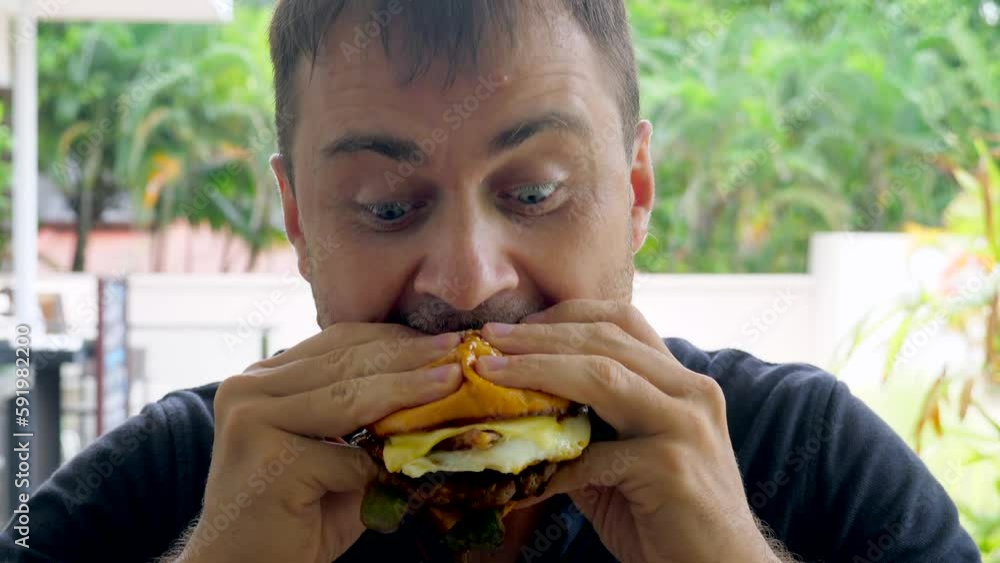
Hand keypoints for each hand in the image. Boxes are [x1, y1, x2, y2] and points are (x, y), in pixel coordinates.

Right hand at [180, 324, 462, 562]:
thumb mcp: (336, 455)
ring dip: (408, 388)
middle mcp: (247, 389)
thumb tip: (438, 388)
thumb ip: (368, 421)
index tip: (442, 338)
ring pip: (348, 397)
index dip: (393, 339)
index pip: (336, 343)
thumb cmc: (295, 517)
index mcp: (262, 380)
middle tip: (457, 348)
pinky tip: (414, 456)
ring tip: (452, 378)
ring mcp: (251, 419)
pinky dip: (381, 463)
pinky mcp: (267, 459)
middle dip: (408, 355)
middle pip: (345, 362)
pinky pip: (344, 457)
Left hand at [477, 301, 779, 562]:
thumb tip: (520, 409)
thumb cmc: (670, 516)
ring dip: (537, 368)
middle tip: (489, 338)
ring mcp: (686, 425)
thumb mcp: (627, 459)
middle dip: (539, 335)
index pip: (623, 321)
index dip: (567, 314)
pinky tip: (524, 476)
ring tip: (491, 370)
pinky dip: (554, 463)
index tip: (519, 328)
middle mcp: (692, 392)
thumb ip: (588, 429)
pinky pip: (597, 455)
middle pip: (605, 339)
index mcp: (682, 382)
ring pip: (602, 375)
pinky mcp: (672, 466)